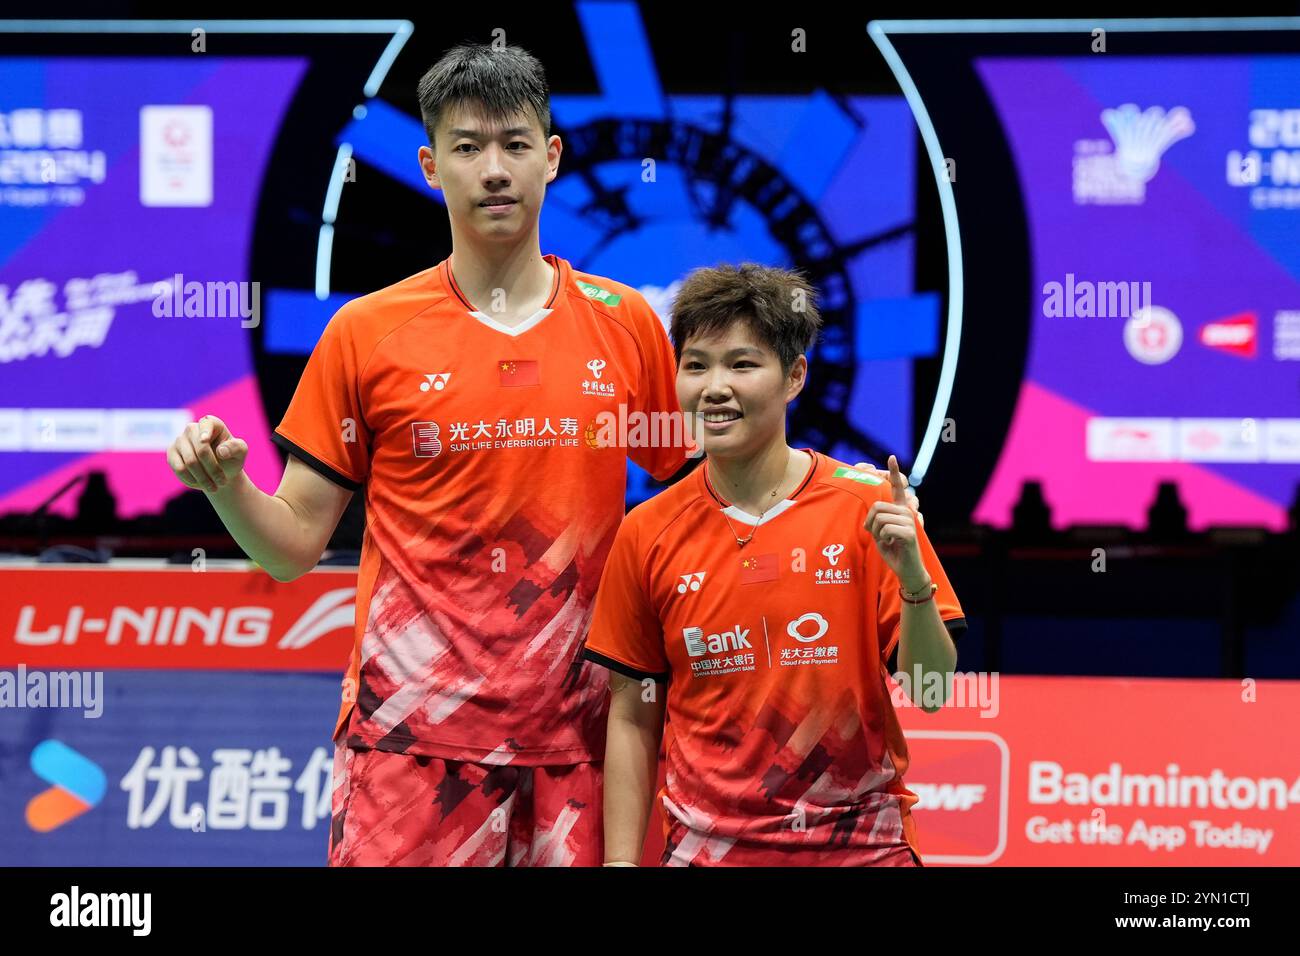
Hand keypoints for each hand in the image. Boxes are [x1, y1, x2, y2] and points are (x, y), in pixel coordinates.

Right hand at [167, 414, 247, 492]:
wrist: (219, 471)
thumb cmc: (231, 458)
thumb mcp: (240, 453)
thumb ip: (236, 448)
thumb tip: (221, 450)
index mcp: (211, 423)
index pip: (207, 423)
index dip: (205, 431)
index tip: (205, 440)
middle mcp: (192, 428)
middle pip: (201, 450)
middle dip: (213, 469)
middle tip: (222, 482)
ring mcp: (180, 440)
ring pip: (189, 462)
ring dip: (203, 478)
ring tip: (213, 487)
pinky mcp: (172, 453)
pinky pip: (179, 468)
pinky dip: (191, 479)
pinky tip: (200, 484)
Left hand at [865, 455, 927, 588]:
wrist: (906, 569)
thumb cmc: (893, 550)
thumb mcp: (880, 532)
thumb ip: (876, 520)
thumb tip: (872, 513)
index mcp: (900, 509)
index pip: (897, 488)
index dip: (894, 472)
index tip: (891, 456)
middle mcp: (906, 511)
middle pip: (876, 507)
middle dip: (870, 524)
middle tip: (879, 535)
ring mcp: (909, 520)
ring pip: (880, 519)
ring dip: (877, 533)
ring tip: (887, 540)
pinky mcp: (909, 532)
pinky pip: (886, 529)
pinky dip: (884, 539)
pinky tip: (893, 544)